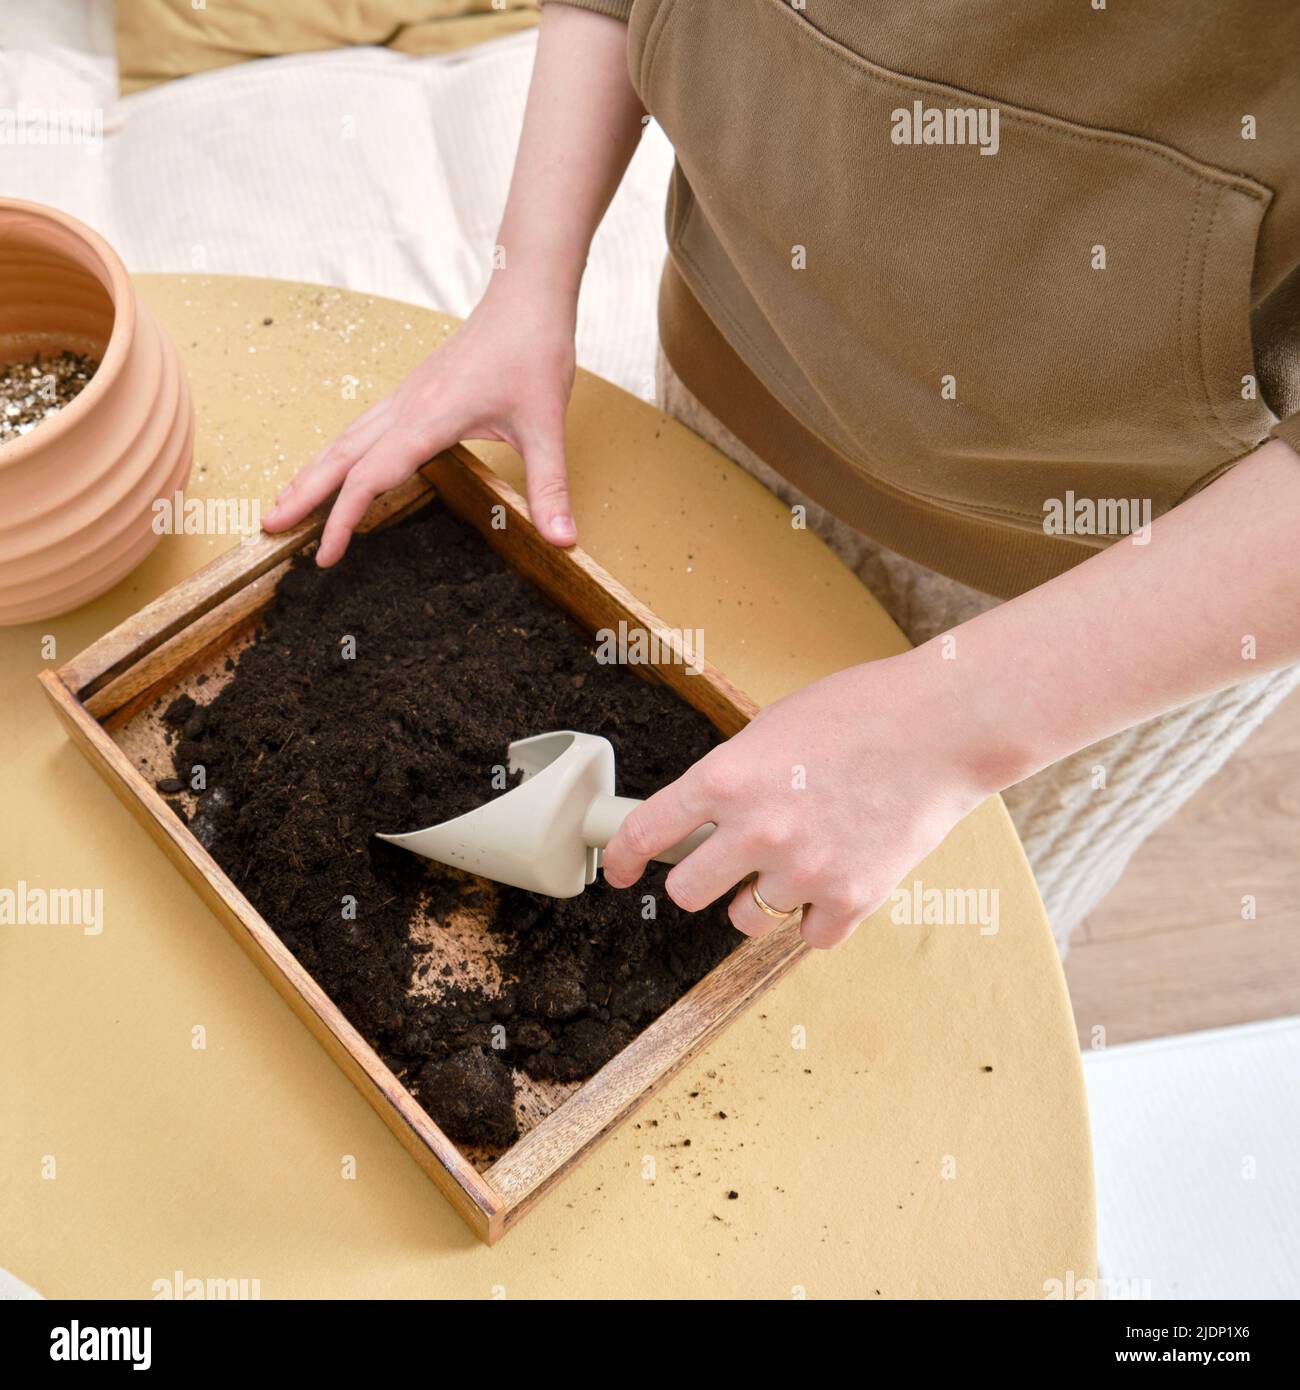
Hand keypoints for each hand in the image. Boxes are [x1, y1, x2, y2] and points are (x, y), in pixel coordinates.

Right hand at [262, 281, 577, 563]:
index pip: (370, 478)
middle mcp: (406, 406)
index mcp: (428, 419)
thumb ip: (551, 490)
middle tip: (269, 528)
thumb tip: (565, 543)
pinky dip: (339, 452)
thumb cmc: (533, 352)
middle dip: (303, 494)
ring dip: (312, 471)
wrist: (527, 297)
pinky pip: (363, 427)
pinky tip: (337, 466)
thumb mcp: (547, 428)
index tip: (325, 556)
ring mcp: (406, 396)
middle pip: (340, 456)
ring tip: (285, 502)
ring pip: (345, 438)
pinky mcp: (414, 391)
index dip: (342, 519)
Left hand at [600, 650, 998, 948]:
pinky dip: (818, 915)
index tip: (620, 871)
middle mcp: (755, 830)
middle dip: (702, 877)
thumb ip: (733, 775)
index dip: (623, 857)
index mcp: (726, 777)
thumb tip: (705, 814)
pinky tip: (838, 877)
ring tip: (798, 861)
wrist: (946, 725)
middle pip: (689, 891)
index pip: (647, 831)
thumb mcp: (774, 727)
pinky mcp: (851, 899)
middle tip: (729, 861)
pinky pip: (808, 935)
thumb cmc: (864, 710)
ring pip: (745, 919)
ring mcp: (803, 871)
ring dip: (760, 898)